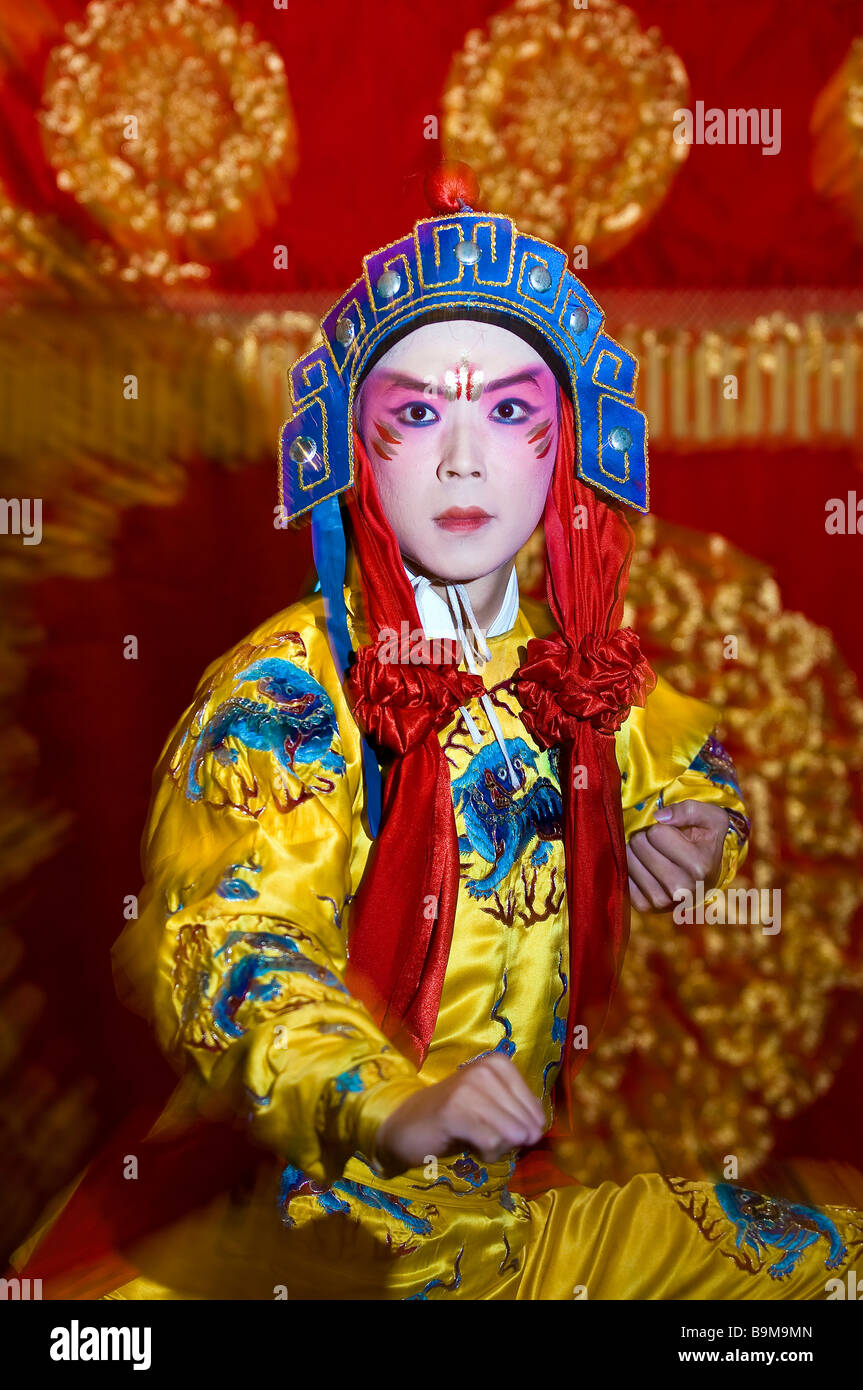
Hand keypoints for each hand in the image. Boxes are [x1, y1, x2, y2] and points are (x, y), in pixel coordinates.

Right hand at [373, 1053, 546, 1175]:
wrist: (406, 1125)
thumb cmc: (455, 1119)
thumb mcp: (493, 1109)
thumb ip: (520, 1115)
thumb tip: (538, 1132)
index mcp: (499, 1063)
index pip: (536, 1109)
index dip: (523, 1129)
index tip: (496, 1126)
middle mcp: (486, 1068)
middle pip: (525, 1123)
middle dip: (510, 1141)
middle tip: (482, 1135)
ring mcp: (470, 1087)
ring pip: (511, 1134)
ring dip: (497, 1148)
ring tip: (475, 1140)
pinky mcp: (455, 1111)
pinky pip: (492, 1142)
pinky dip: (487, 1153)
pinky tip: (470, 1147)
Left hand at [626, 799, 729, 913]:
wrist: (703, 879)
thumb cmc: (704, 843)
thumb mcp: (710, 818)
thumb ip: (689, 809)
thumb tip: (659, 817)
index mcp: (700, 866)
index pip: (656, 832)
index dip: (662, 828)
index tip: (673, 836)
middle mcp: (682, 889)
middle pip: (639, 845)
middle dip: (646, 838)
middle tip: (660, 846)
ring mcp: (663, 902)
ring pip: (628, 861)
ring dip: (635, 853)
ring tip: (653, 856)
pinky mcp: (645, 907)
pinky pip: (623, 878)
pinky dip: (629, 869)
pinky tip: (644, 869)